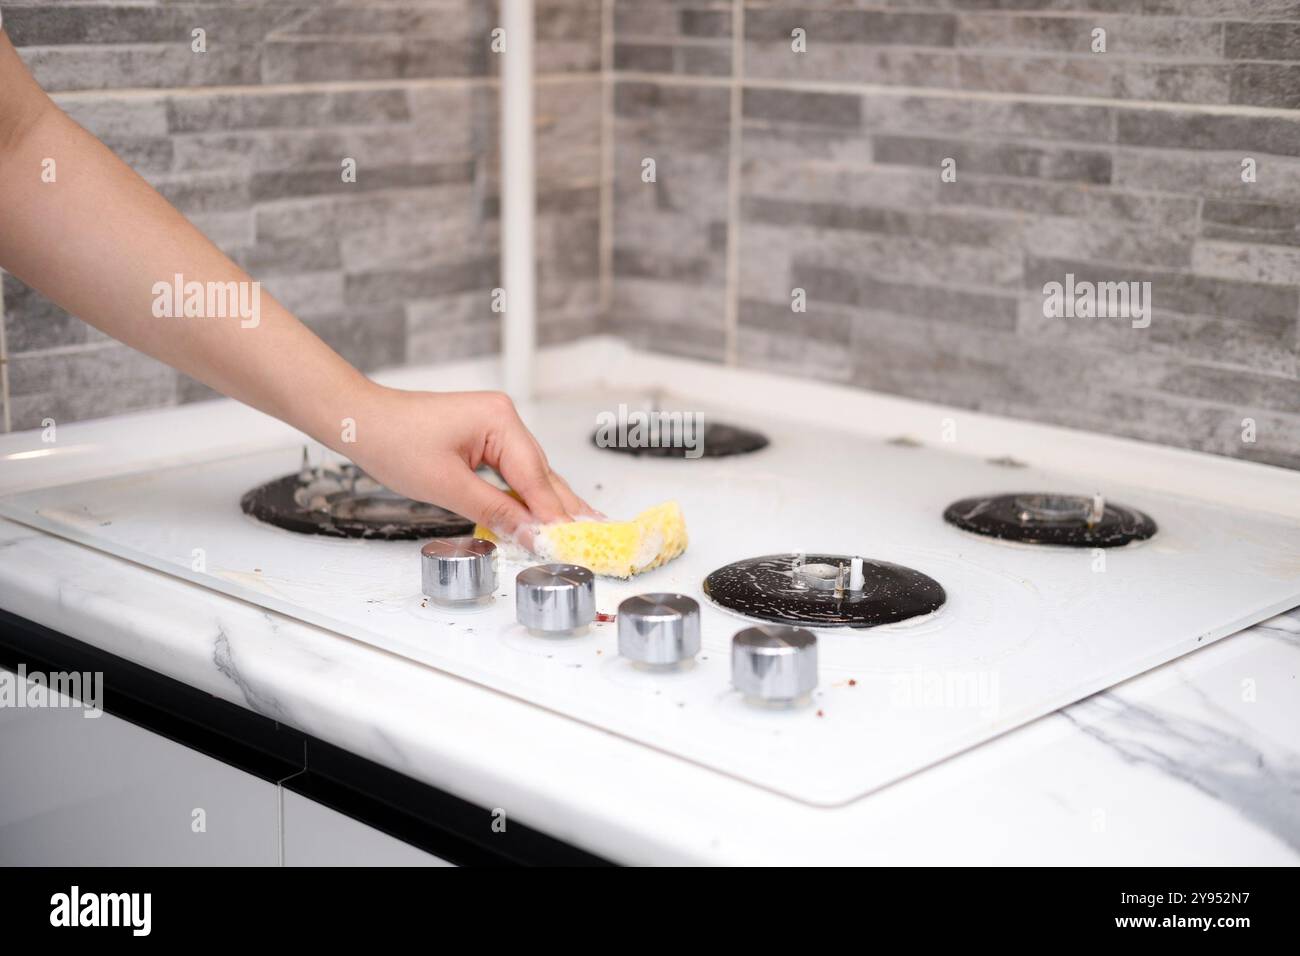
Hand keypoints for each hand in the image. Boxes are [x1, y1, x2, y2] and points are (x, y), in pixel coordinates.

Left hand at [346, 385, 596, 547]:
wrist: (361, 421)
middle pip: (541, 473)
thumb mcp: (447, 485)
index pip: (535, 477)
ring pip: (530, 474)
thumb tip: (530, 533)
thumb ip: (495, 511)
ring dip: (547, 504)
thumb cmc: (394, 441)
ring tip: (577, 529)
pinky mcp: (484, 436)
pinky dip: (525, 494)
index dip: (553, 514)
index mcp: (500, 420)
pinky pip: (513, 470)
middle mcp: (504, 418)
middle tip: (594, 536)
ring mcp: (495, 426)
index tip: (570, 542)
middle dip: (563, 508)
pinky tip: (541, 512)